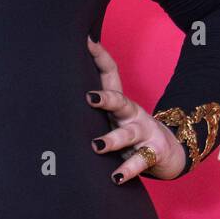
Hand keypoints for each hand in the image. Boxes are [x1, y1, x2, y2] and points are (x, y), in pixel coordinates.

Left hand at [85, 35, 186, 182]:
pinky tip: (115, 177)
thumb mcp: (112, 117)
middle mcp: (131, 114)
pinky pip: (138, 162)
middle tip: (88, 98)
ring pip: (127, 135)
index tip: (86, 41)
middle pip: (119, 102)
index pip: (110, 75)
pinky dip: (126, 170)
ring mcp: (144, 133)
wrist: (169, 152)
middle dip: (105, 98)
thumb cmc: (129, 133)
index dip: (100, 57)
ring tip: (97, 145)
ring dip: (112, 140)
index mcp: (120, 103)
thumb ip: (91, 107)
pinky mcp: (153, 153)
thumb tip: (51, 95)